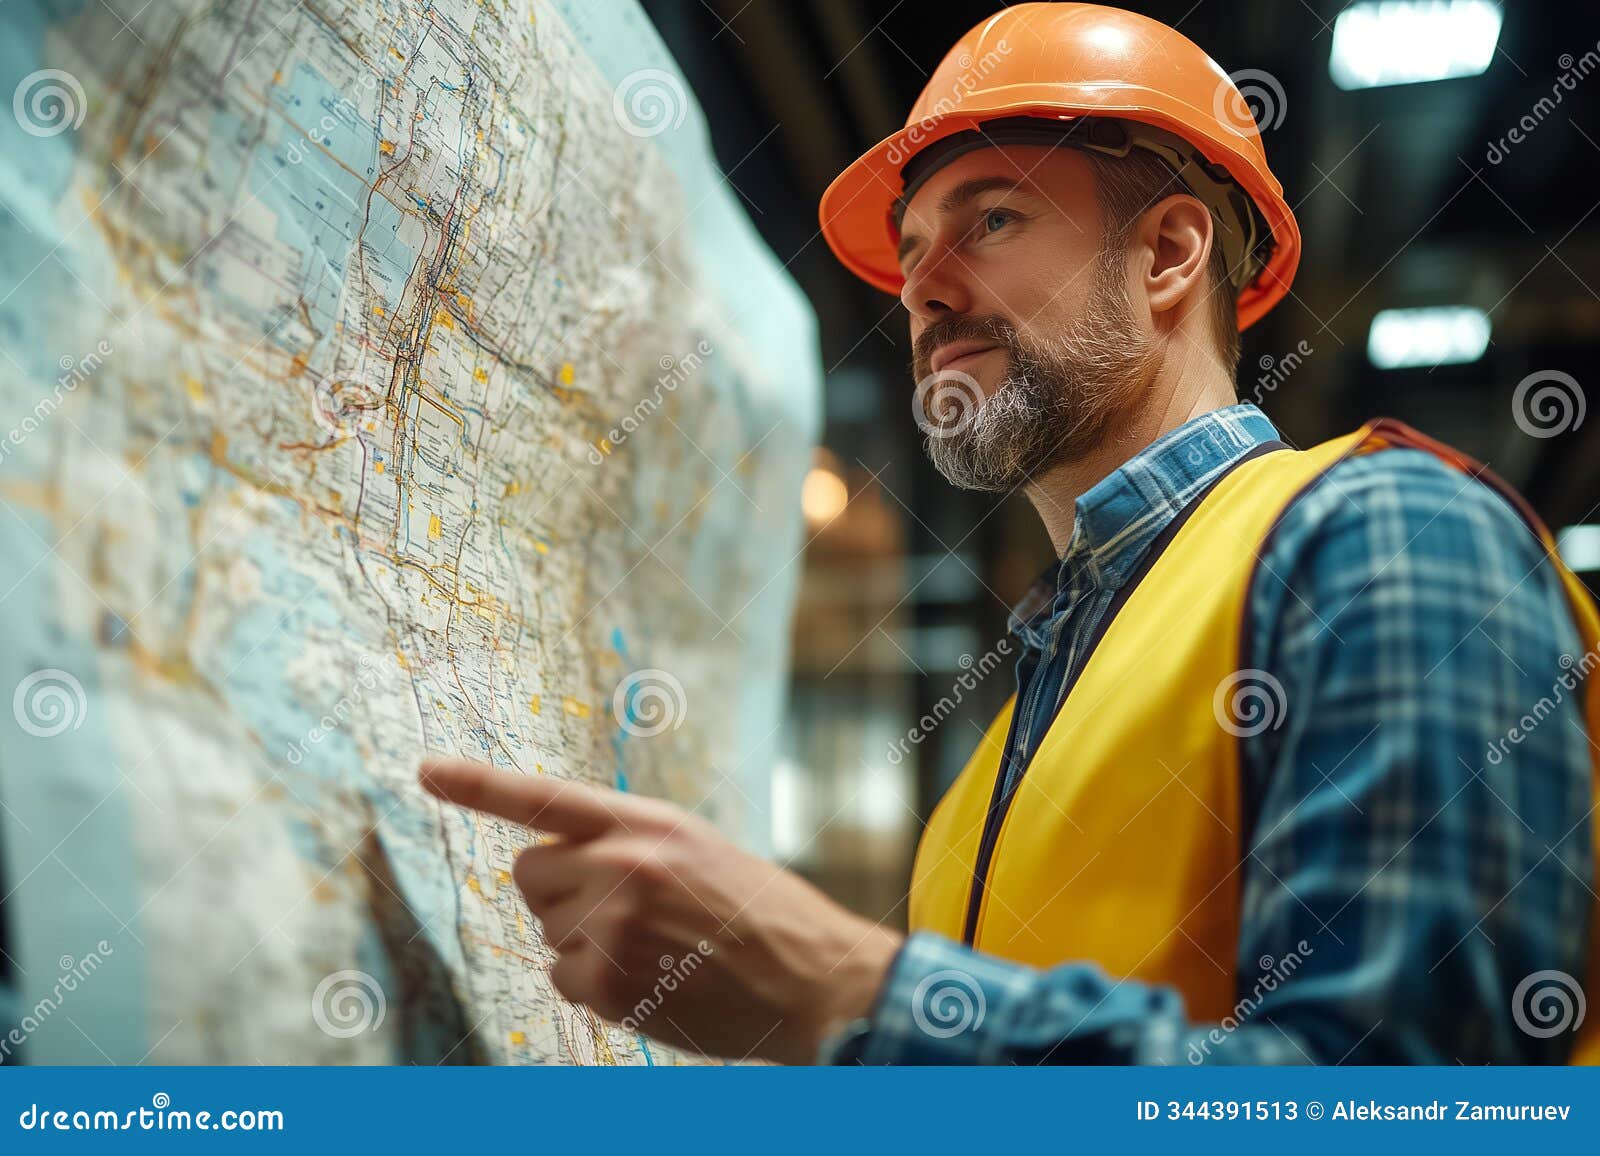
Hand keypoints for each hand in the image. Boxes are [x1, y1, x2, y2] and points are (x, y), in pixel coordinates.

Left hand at [419, 758, 902, 1063]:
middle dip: (560, 892)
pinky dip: (594, 986)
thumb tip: (553, 867)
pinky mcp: (606, 982)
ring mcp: (609, 925)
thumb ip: (627, 843)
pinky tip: (650, 981)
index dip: (479, 784)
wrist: (810, 977)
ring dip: (583, 943)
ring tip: (654, 949)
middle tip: (624, 910)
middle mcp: (621, 864)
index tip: (426, 771)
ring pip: (546, 930)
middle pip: (529, 872)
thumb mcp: (697, 848)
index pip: (545, 796)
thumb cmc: (758, 912)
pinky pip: (561, 979)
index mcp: (646, 821)